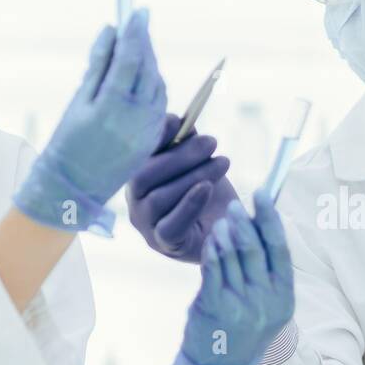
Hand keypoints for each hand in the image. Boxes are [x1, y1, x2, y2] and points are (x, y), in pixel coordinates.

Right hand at [13, 8, 165, 234]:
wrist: (74, 187)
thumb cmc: (67, 141)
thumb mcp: (78, 101)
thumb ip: (98, 65)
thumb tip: (111, 31)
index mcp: (111, 107)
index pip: (130, 59)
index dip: (136, 33)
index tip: (138, 12)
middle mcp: (135, 119)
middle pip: (148, 70)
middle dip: (144, 44)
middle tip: (139, 22)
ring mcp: (148, 131)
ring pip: (158, 86)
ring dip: (150, 63)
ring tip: (139, 46)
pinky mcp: (153, 140)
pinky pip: (160, 105)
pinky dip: (154, 85)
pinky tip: (144, 76)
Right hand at [126, 113, 236, 261]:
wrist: (229, 231)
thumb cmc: (209, 194)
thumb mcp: (198, 162)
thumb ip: (184, 142)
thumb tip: (177, 120)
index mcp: (138, 175)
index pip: (136, 154)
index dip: (154, 136)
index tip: (178, 122)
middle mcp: (135, 200)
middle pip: (143, 175)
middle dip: (179, 155)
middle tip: (211, 142)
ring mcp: (146, 224)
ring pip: (157, 199)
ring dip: (192, 176)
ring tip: (221, 163)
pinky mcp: (164, 244)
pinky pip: (170, 226)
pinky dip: (189, 205)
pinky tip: (207, 189)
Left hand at [165, 191, 294, 364]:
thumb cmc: (244, 327)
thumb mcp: (266, 303)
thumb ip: (266, 269)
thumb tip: (259, 222)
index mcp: (284, 297)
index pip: (280, 249)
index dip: (271, 219)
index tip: (263, 195)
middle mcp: (265, 301)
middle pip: (256, 248)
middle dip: (244, 221)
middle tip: (235, 204)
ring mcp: (240, 304)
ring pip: (232, 254)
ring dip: (225, 231)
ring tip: (222, 220)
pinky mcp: (215, 306)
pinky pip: (212, 267)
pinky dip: (212, 248)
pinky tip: (211, 239)